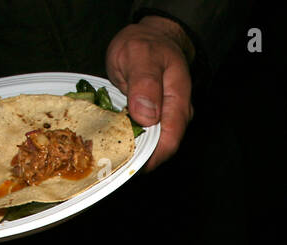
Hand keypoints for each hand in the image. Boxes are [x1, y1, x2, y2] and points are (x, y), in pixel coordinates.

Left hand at [106, 16, 193, 170]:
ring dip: (131, 150)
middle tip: (109, 161)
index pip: (169, 140)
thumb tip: (147, 117)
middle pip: (160, 148)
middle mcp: (175, 115)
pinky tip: (112, 141)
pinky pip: (142, 136)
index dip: (150, 157)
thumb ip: (144, 83)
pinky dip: (128, 140)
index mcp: (178, 101)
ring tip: (108, 154)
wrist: (150, 38)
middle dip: (137, 157)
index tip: (126, 162)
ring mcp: (165, 118)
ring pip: (150, 144)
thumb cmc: (146, 44)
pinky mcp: (153, 119)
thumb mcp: (140, 54)